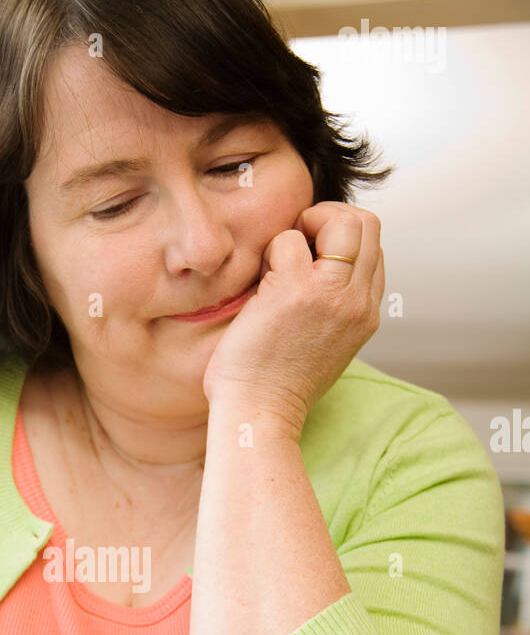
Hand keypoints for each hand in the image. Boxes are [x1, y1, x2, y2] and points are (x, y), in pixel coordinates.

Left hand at [202, 203, 385, 439]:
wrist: (261, 415)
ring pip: (342, 220)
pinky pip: (288, 239)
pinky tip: (260, 286)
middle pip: (367, 224)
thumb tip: (317, 269)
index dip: (341, 241)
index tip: (310, 258)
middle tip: (297, 246)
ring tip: (279, 265)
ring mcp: (331, 293)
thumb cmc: (278, 386)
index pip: (374, 249)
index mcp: (366, 314)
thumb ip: (335, 307)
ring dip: (303, 229)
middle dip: (329, 219)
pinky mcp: (295, 289)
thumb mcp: (327, 344)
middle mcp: (358, 301)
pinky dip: (270, 252)